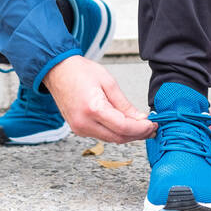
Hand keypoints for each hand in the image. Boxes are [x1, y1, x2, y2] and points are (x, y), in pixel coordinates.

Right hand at [41, 55, 156, 143]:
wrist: (57, 71)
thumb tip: (140, 118)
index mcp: (93, 108)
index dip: (141, 129)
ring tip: (140, 126)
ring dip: (127, 134)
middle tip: (151, 128)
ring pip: (110, 139)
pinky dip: (115, 132)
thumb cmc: (79, 71)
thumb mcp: (108, 82)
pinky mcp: (78, 129)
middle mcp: (84, 123)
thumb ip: (124, 104)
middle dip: (137, 134)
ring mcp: (79, 128)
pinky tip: (124, 125)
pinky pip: (102, 135)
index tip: (152, 125)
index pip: (123, 127)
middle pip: (118, 138)